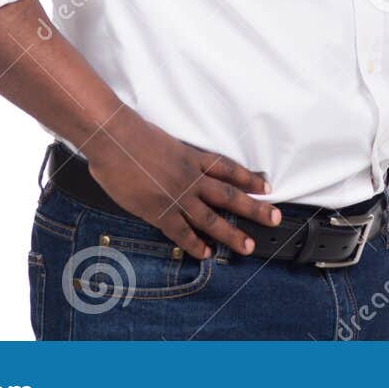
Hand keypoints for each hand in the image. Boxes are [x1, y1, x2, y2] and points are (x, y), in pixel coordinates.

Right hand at [81, 111, 281, 258]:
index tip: (266, 187)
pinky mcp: (158, 211)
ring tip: (247, 246)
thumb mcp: (164, 141)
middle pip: (230, 195)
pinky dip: (194, 243)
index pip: (229, 170)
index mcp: (193, 157)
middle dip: (254, 209)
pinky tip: (205, 253)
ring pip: (211, 218)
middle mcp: (191, 177)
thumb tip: (175, 163)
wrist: (114, 138)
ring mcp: (176, 195)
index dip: (249, 179)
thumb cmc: (133, 134)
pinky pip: (181, 231)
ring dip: (231, 233)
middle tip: (274, 218)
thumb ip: (175, 155)